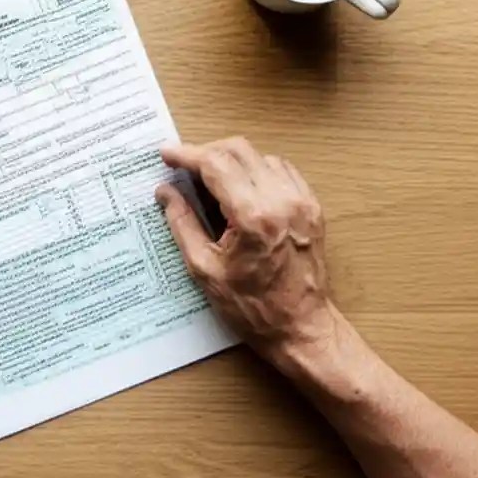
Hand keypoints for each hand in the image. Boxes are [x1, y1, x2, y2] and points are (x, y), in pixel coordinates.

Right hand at [155, 137, 340, 368]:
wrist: (301, 327)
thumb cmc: (253, 308)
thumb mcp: (204, 269)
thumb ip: (182, 223)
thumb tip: (165, 192)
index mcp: (253, 217)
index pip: (215, 164)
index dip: (187, 154)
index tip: (168, 154)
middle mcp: (282, 201)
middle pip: (238, 150)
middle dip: (207, 151)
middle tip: (185, 166)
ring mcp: (301, 202)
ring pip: (260, 156)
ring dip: (233, 161)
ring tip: (212, 182)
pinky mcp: (311, 207)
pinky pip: (282, 171)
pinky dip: (257, 170)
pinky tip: (241, 189)